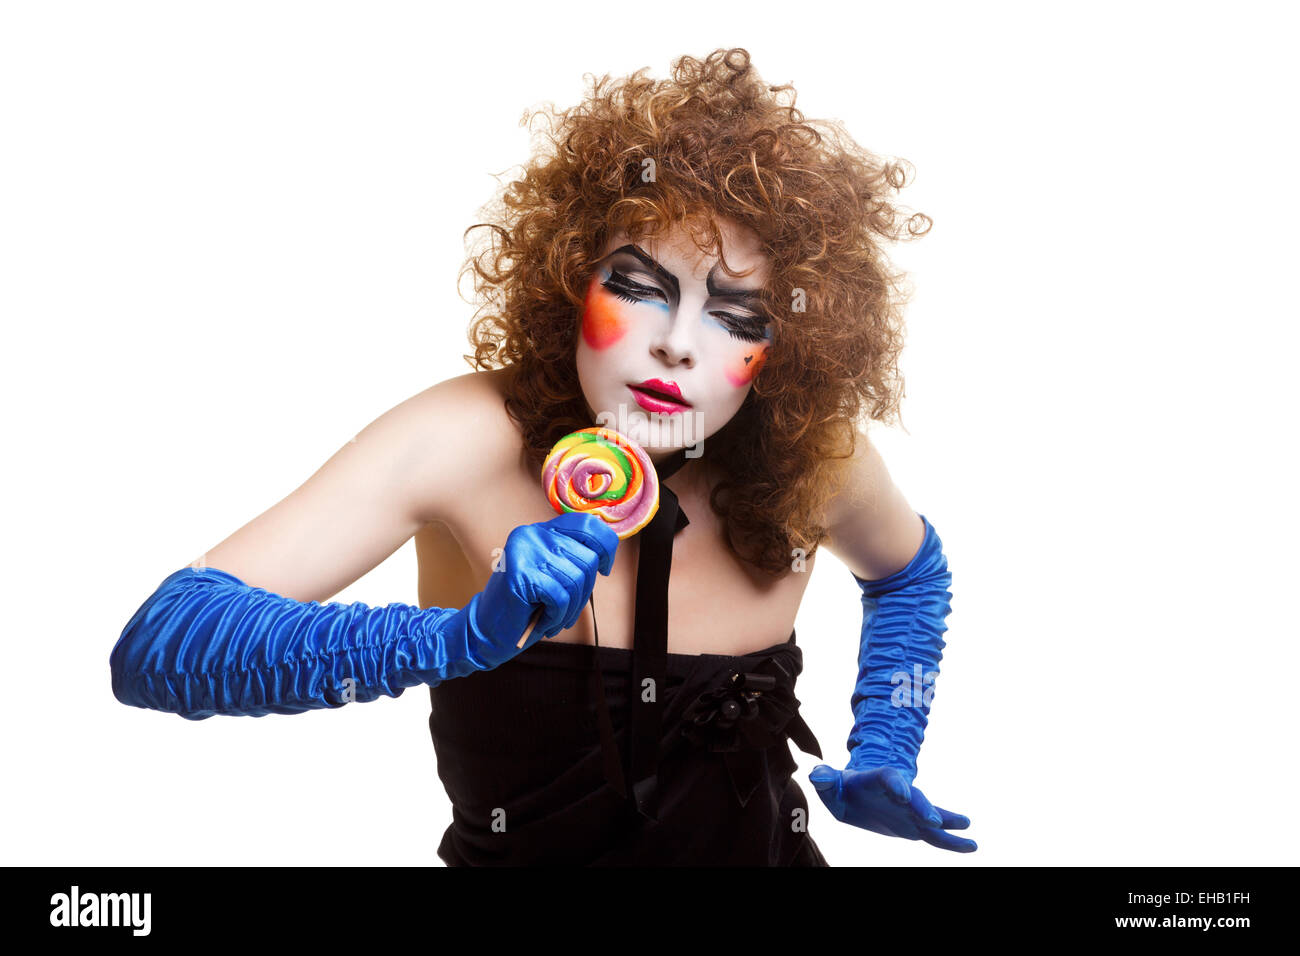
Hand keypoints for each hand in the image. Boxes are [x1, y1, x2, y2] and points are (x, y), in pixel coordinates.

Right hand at [468, 512, 618, 665]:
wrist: (486, 630)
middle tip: (566, 609)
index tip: (604, 570)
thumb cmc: (525, 606)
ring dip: (570, 609)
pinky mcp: (521, 574)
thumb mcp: (552, 574)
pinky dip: (557, 616)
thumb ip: (573, 558)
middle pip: (587, 559)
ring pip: (576, 580)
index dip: (606, 546)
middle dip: (585, 592)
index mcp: (542, 530)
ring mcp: (526, 552)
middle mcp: (533, 534)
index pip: (587, 524)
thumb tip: (605, 555)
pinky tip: (544, 623)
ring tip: (554, 619)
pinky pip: (560, 597)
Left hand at [808, 764, 976, 851]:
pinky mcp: (915, 826)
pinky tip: (971, 846)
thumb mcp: (831, 785)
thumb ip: (826, 780)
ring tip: (966, 825)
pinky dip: (952, 841)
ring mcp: (910, 810)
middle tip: (933, 819)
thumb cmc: (842, 789)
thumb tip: (817, 775)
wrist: (857, 794)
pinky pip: (936, 835)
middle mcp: (899, 793)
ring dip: (946, 821)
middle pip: (914, 797)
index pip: (888, 778)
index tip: (902, 794)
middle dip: (923, 806)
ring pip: (930, 816)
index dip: (896, 784)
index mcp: (878, 779)